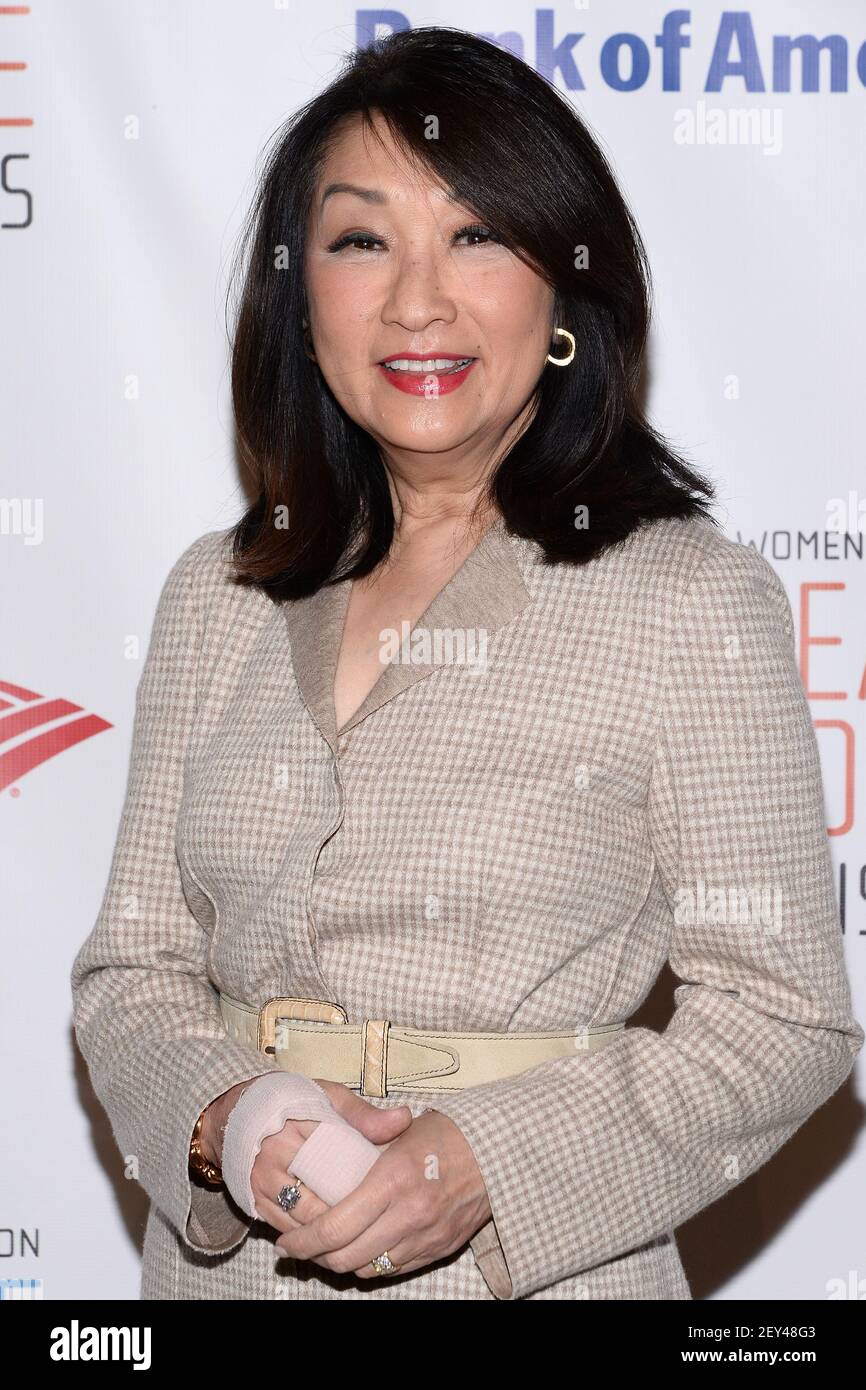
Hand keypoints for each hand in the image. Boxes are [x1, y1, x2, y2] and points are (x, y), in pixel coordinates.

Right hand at [200, 1078, 413, 1237]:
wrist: (239, 1111)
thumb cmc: (292, 1102)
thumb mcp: (328, 1097)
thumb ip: (363, 1112)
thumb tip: (404, 1119)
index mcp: (298, 1126)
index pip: (337, 1163)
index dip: (362, 1183)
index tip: (386, 1192)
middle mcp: (274, 1157)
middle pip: (320, 1199)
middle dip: (350, 1214)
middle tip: (379, 1220)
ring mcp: (261, 1182)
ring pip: (303, 1221)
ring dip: (331, 1232)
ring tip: (361, 1233)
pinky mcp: (253, 1201)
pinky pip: (285, 1229)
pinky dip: (309, 1237)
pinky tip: (331, 1240)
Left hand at [274, 1109, 492, 1277]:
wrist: (501, 1148)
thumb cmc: (448, 1131)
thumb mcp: (401, 1131)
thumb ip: (363, 1149)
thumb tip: (324, 1161)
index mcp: (393, 1180)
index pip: (334, 1228)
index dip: (302, 1241)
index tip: (285, 1241)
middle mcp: (409, 1215)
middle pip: (346, 1258)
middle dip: (314, 1257)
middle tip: (299, 1247)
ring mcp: (427, 1237)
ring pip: (369, 1269)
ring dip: (343, 1262)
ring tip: (328, 1247)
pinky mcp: (442, 1249)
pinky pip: (396, 1268)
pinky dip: (373, 1262)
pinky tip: (364, 1246)